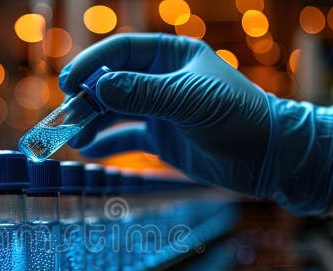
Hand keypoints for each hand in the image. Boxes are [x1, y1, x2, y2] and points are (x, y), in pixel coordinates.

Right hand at [59, 33, 332, 213]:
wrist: (269, 157)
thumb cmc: (237, 117)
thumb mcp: (188, 100)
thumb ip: (142, 93)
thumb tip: (97, 87)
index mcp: (171, 55)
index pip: (121, 51)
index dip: (91, 65)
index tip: (68, 83)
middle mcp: (162, 79)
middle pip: (112, 83)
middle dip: (86, 100)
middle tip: (63, 117)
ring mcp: (161, 110)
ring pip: (115, 112)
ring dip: (92, 123)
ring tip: (72, 138)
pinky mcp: (163, 139)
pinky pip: (127, 138)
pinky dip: (107, 144)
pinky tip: (89, 151)